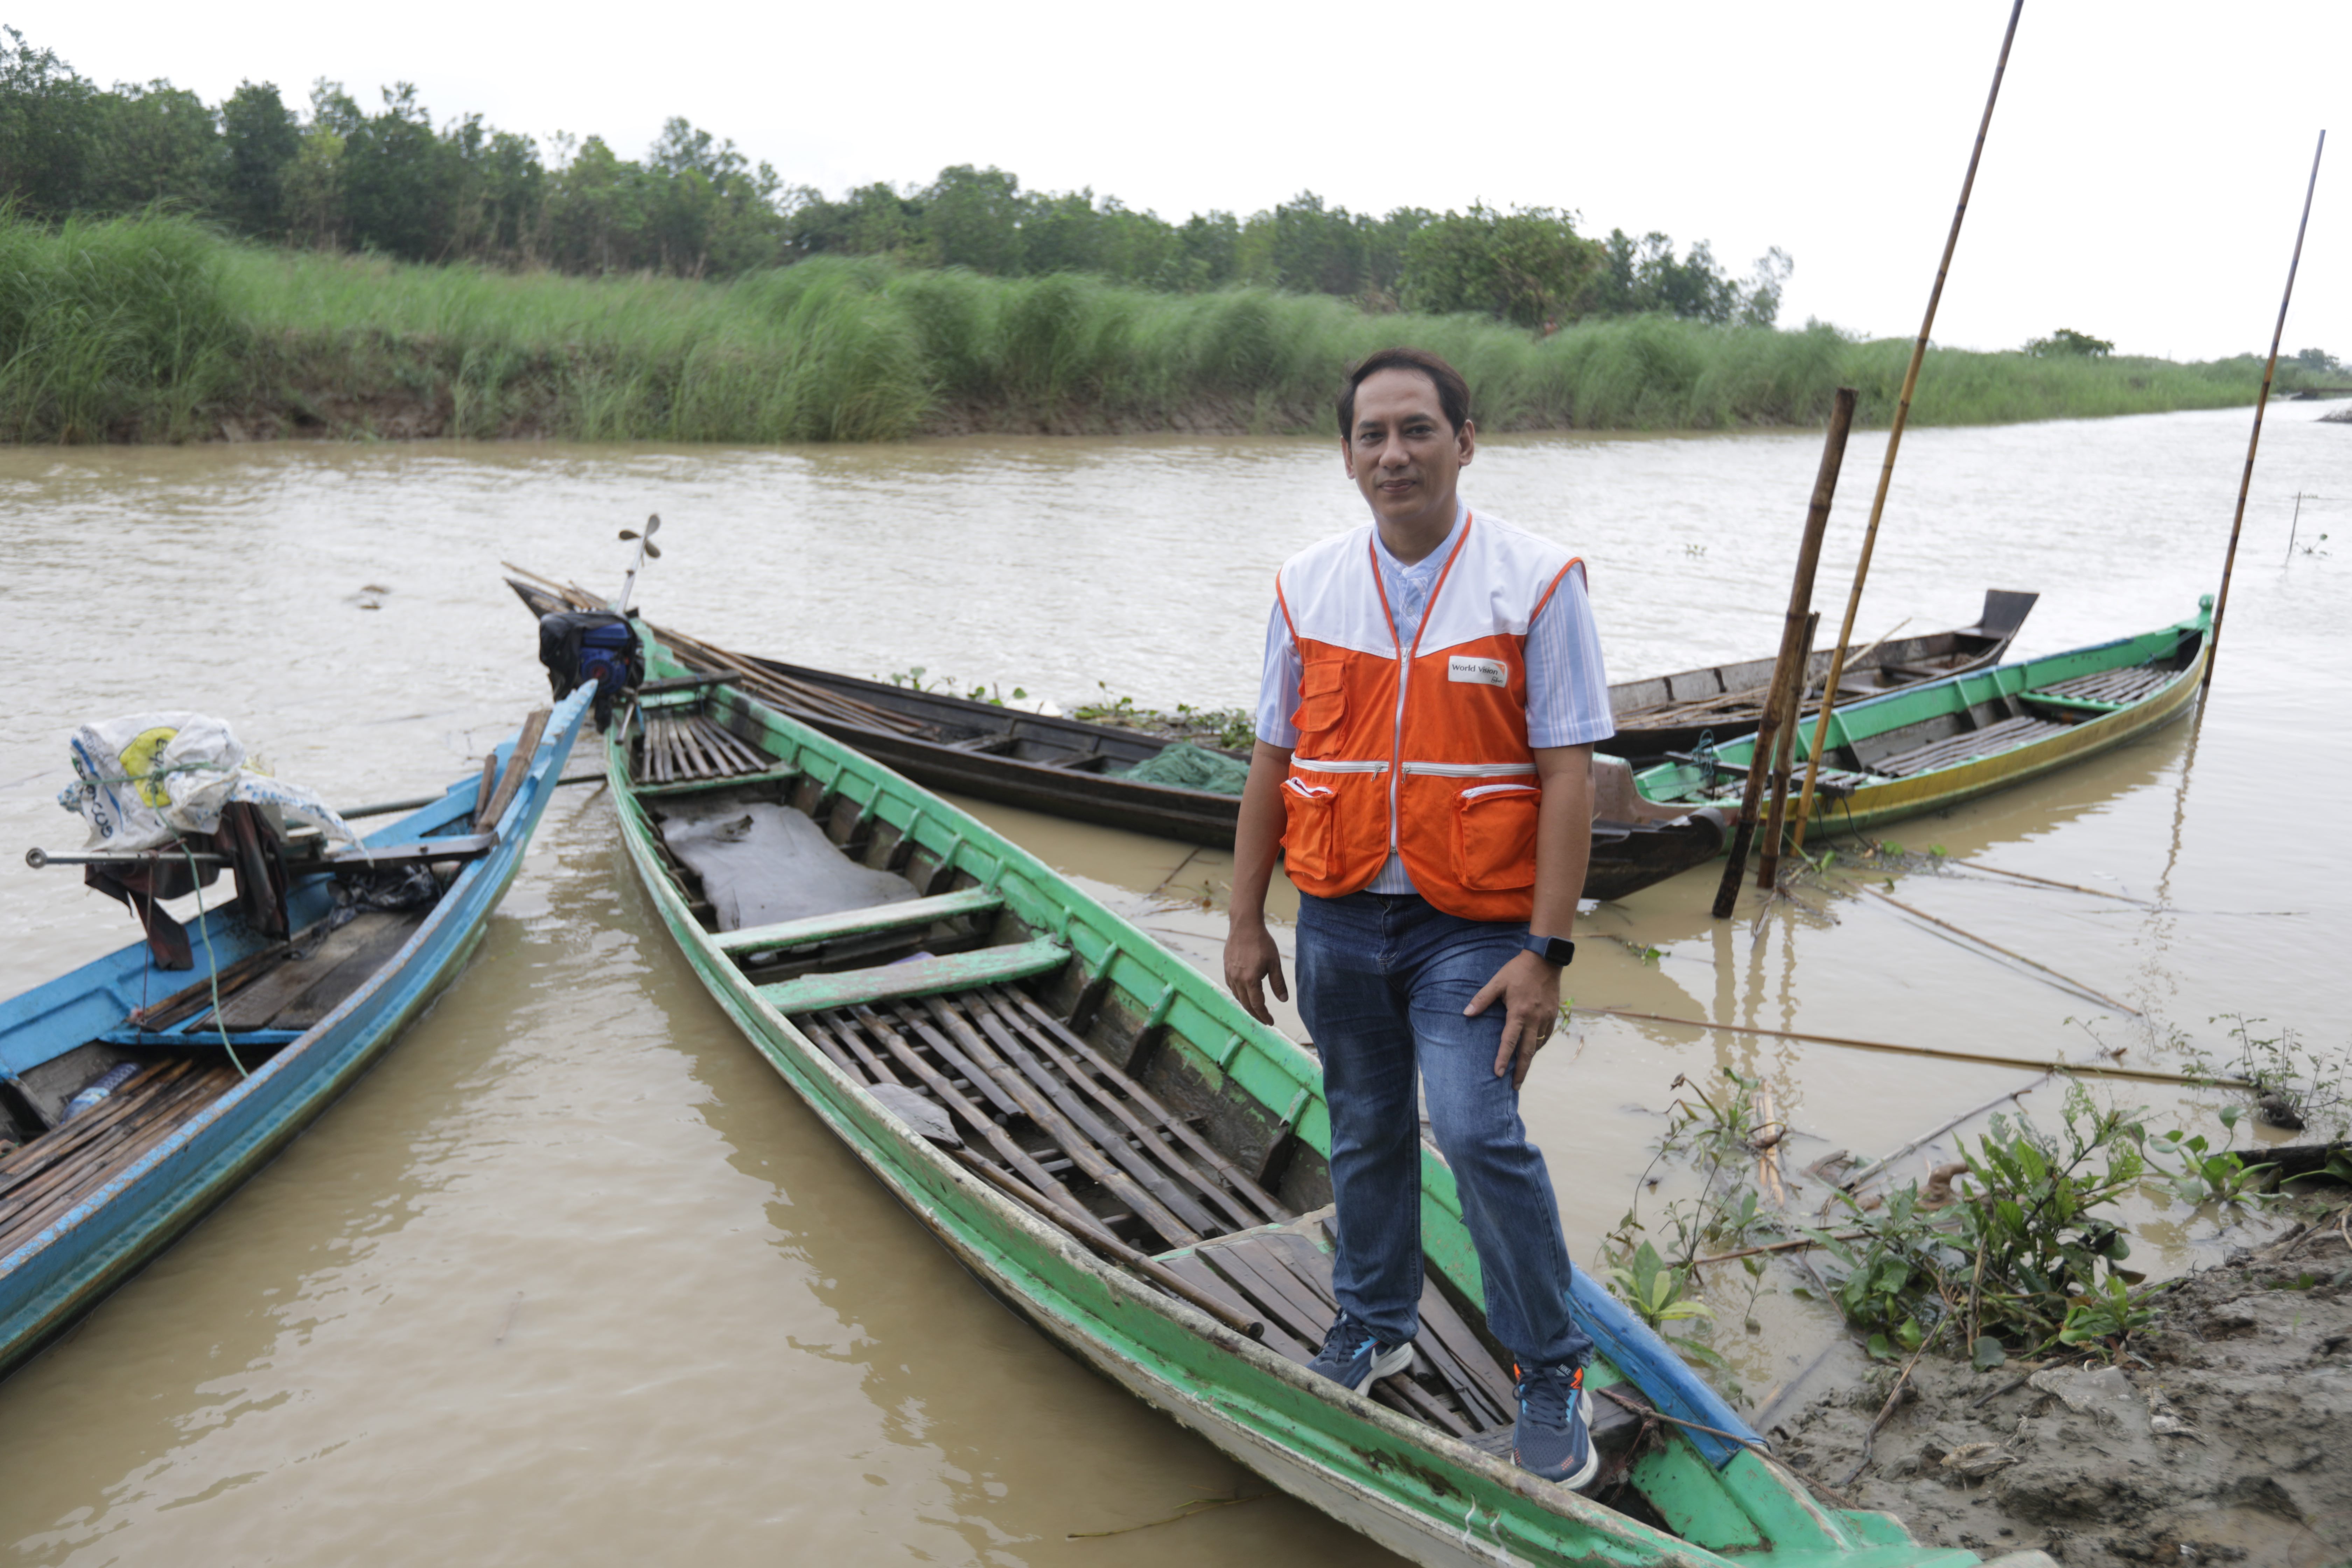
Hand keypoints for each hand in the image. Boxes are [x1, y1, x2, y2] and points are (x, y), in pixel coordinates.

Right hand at [1223, 917, 1288, 1024]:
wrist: (1244, 925)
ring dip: (1247, 1005)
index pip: (1257, 1005)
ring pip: (1237, 996)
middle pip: (1246, 1004)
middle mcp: (1237, 980)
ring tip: (1256, 1009)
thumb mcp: (1274, 963)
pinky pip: (1231, 986)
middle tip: (1265, 1020)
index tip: (1271, 1022)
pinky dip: (1239, 994)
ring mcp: (1230, 973)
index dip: (1264, 1016)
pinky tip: (1244, 994)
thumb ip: (1278, 983)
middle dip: (1256, 1014)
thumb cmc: (1262, 943)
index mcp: (1250, 980)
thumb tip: (1283, 1000)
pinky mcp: (1226, 967)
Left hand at [1464, 950, 1563, 1089]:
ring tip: (1521, 1072)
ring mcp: (1546, 1019)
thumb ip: (1482, 999)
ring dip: (1529, 1060)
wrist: (1545, 960)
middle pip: (1528, 1052)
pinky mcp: (1553, 1016)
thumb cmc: (1517, 971)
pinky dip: (1537, 1046)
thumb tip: (1466, 1013)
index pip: (1509, 1041)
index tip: (1498, 1074)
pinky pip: (1545, 1037)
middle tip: (1514, 1087)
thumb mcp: (1497, 982)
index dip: (1503, 1059)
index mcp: (1518, 1012)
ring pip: (1537, 1045)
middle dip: (1521, 1072)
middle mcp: (1534, 1019)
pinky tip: (1531, 1051)